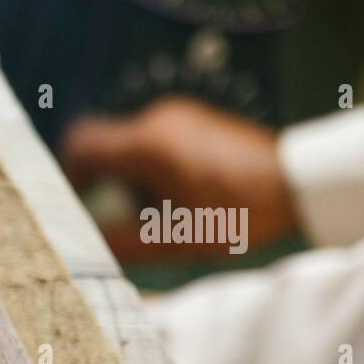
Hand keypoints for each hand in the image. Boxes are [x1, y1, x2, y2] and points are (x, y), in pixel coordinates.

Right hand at [60, 98, 298, 262]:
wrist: (299, 182)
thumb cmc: (238, 213)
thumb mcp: (174, 239)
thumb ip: (122, 243)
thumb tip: (83, 248)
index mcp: (145, 145)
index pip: (80, 146)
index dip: (64, 175)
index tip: (68, 203)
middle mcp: (155, 120)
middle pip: (99, 143)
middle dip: (94, 179)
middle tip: (105, 214)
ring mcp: (175, 115)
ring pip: (123, 142)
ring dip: (120, 174)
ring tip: (143, 209)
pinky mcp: (190, 118)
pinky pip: (148, 139)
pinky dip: (142, 165)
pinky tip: (164, 194)